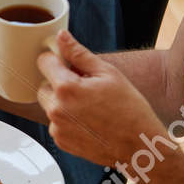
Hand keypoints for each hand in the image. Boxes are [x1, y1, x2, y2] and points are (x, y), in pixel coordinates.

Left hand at [36, 30, 168, 170]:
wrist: (140, 147)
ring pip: (50, 105)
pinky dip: (67, 120)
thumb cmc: (130, 109)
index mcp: (66, 88)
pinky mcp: (61, 141)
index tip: (68, 64)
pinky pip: (56, 123)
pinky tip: (89, 121)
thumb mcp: (108, 74)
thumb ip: (79, 54)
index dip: (57, 60)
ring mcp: (57, 128)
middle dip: (59, 83)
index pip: (43, 62)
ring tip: (91, 107)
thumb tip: (61, 37)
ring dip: (63, 102)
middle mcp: (56, 109)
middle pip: (44, 85)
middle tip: (86, 88)